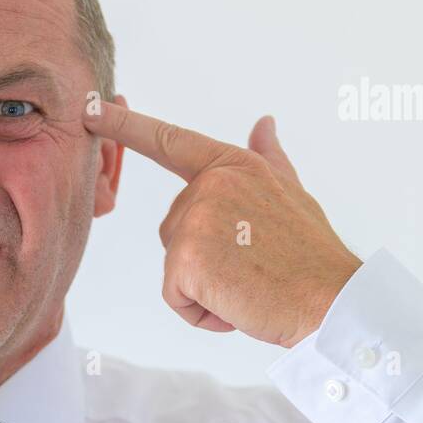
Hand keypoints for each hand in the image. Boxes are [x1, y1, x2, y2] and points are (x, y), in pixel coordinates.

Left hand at [85, 101, 361, 347]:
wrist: (332, 302)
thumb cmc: (312, 256)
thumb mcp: (292, 194)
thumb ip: (268, 159)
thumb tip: (263, 123)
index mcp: (233, 165)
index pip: (169, 141)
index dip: (126, 125)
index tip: (90, 109)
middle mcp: (210, 184)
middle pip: (172, 228)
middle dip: (205, 258)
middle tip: (254, 267)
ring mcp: (196, 219)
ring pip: (173, 264)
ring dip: (205, 287)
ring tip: (251, 284)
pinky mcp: (185, 259)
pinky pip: (175, 296)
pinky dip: (202, 312)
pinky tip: (239, 305)